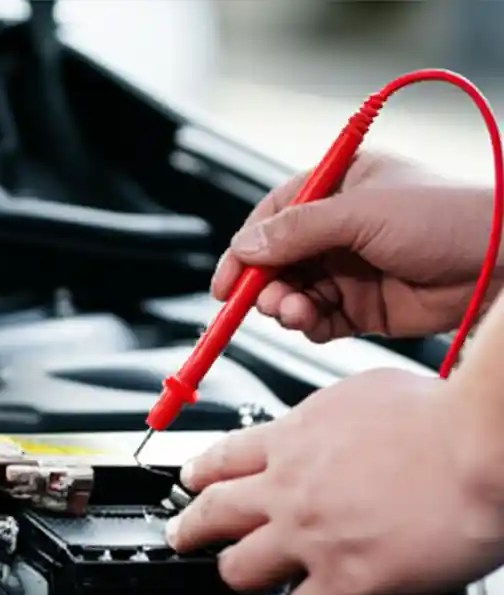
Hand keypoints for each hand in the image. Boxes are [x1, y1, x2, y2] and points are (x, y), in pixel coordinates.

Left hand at [165, 368, 503, 594]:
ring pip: (239, 567)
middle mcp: (288, 488)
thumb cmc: (440, 413)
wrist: (479, 445)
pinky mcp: (344, 579)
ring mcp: (309, 536)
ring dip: (233, 575)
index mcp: (293, 439)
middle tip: (181, 535)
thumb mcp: (362, 392)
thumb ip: (328, 417)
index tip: (189, 482)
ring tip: (232, 578)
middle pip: (211, 514)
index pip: (222, 459)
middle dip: (189, 528)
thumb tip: (326, 421)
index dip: (198, 474)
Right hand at [212, 152, 496, 341]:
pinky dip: (308, 324)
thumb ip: (298, 230)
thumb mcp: (363, 213)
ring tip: (295, 311)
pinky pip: (319, 319)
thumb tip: (244, 247)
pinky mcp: (364, 308)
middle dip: (264, 283)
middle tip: (264, 300)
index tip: (227, 280)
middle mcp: (341, 228)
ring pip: (294, 292)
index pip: (274, 217)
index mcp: (339, 188)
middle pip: (278, 260)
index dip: (246, 249)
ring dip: (285, 305)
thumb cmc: (448, 217)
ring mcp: (352, 269)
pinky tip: (312, 323)